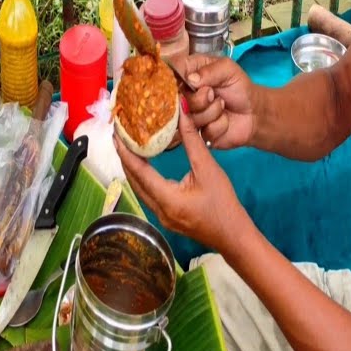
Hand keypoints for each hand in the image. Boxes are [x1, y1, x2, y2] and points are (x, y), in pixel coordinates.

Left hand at [113, 113, 253, 254]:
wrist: (234, 236)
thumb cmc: (224, 203)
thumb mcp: (209, 169)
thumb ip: (192, 142)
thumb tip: (181, 114)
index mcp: (166, 199)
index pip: (138, 172)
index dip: (126, 152)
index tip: (116, 134)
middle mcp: (158, 210)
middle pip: (134, 181)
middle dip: (125, 159)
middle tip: (120, 137)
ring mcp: (161, 217)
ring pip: (140, 189)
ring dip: (133, 170)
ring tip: (129, 148)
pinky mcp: (167, 218)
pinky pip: (148, 195)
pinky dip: (143, 179)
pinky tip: (145, 167)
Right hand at [174, 52, 255, 149]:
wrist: (253, 113)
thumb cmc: (239, 87)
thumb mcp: (228, 70)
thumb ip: (210, 70)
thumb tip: (190, 79)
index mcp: (187, 73)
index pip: (168, 73)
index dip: (174, 79)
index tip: (189, 84)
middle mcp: (182, 95)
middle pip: (176, 100)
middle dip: (200, 99)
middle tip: (213, 94)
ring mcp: (187, 116)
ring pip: (190, 118)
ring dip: (213, 112)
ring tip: (222, 106)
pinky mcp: (196, 134)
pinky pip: (203, 131)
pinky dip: (219, 125)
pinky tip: (224, 120)